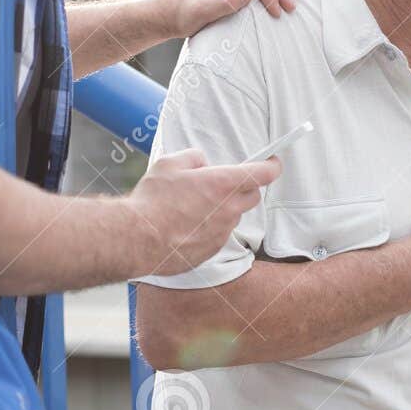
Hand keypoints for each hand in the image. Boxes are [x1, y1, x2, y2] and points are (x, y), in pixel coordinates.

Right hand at [129, 147, 281, 276]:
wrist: (137, 239)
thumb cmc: (152, 200)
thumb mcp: (169, 164)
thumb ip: (193, 158)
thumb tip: (202, 163)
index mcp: (223, 183)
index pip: (262, 173)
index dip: (272, 165)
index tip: (272, 162)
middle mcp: (228, 209)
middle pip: (252, 196)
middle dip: (244, 187)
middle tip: (222, 183)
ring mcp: (221, 233)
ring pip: (232, 217)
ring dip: (221, 209)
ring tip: (190, 207)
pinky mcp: (211, 251)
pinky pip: (218, 235)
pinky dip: (208, 228)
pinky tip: (184, 226)